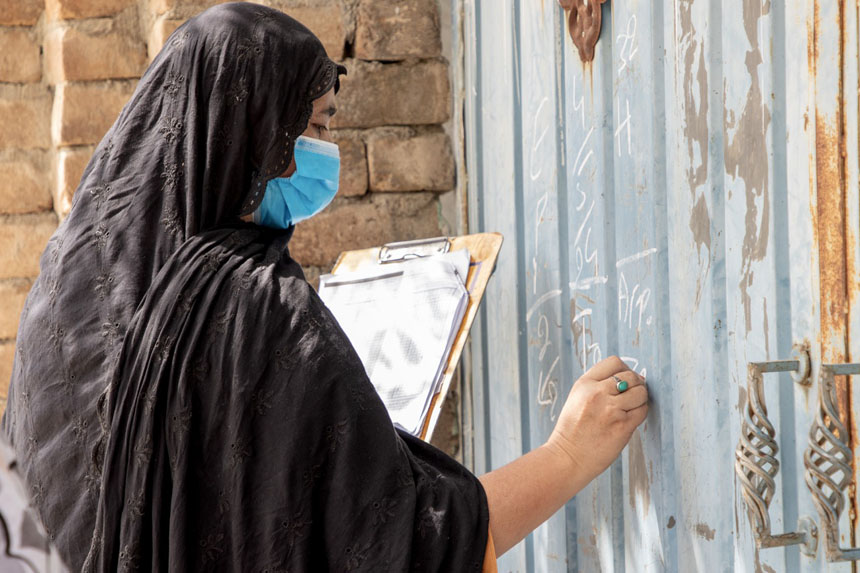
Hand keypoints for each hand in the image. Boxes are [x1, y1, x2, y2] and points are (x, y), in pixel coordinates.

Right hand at [545, 356, 647, 480]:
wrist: (568, 457)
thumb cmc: (573, 430)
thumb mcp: (577, 398)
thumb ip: (597, 386)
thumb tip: (631, 378)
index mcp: (585, 384)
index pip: (614, 362)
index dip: (625, 369)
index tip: (626, 380)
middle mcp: (598, 393)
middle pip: (631, 376)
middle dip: (636, 384)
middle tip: (633, 395)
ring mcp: (611, 409)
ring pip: (641, 392)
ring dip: (641, 398)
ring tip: (632, 407)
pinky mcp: (622, 425)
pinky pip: (642, 410)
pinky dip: (640, 412)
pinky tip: (631, 418)